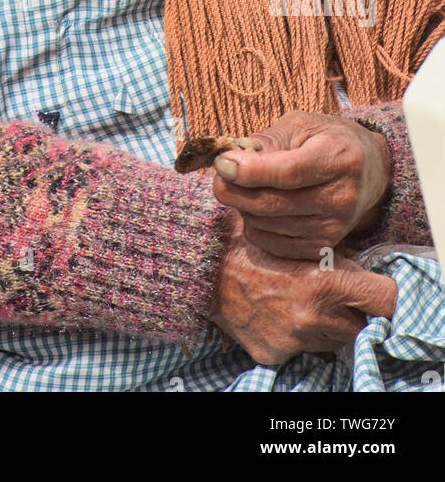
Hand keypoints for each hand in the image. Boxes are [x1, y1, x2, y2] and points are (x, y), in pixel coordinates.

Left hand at [211, 111, 391, 258]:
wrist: (370, 171)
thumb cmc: (327, 141)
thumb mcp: (301, 126)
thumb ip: (267, 141)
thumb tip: (230, 159)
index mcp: (338, 159)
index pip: (288, 172)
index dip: (250, 171)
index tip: (221, 163)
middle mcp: (341, 198)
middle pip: (272, 204)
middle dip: (234, 189)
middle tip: (220, 174)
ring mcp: (333, 228)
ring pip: (266, 225)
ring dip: (244, 206)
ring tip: (248, 187)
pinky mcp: (322, 248)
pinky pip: (271, 244)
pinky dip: (255, 226)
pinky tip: (261, 207)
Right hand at [211, 209, 397, 365]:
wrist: (202, 262)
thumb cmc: (251, 239)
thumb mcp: (300, 236)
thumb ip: (335, 256)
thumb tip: (363, 267)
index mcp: (325, 282)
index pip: (386, 301)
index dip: (384, 294)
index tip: (376, 290)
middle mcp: (314, 316)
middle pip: (360, 325)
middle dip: (350, 309)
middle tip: (328, 290)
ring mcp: (293, 340)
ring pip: (332, 339)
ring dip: (324, 323)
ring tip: (298, 297)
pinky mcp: (274, 353)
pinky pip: (300, 349)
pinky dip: (294, 334)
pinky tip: (276, 311)